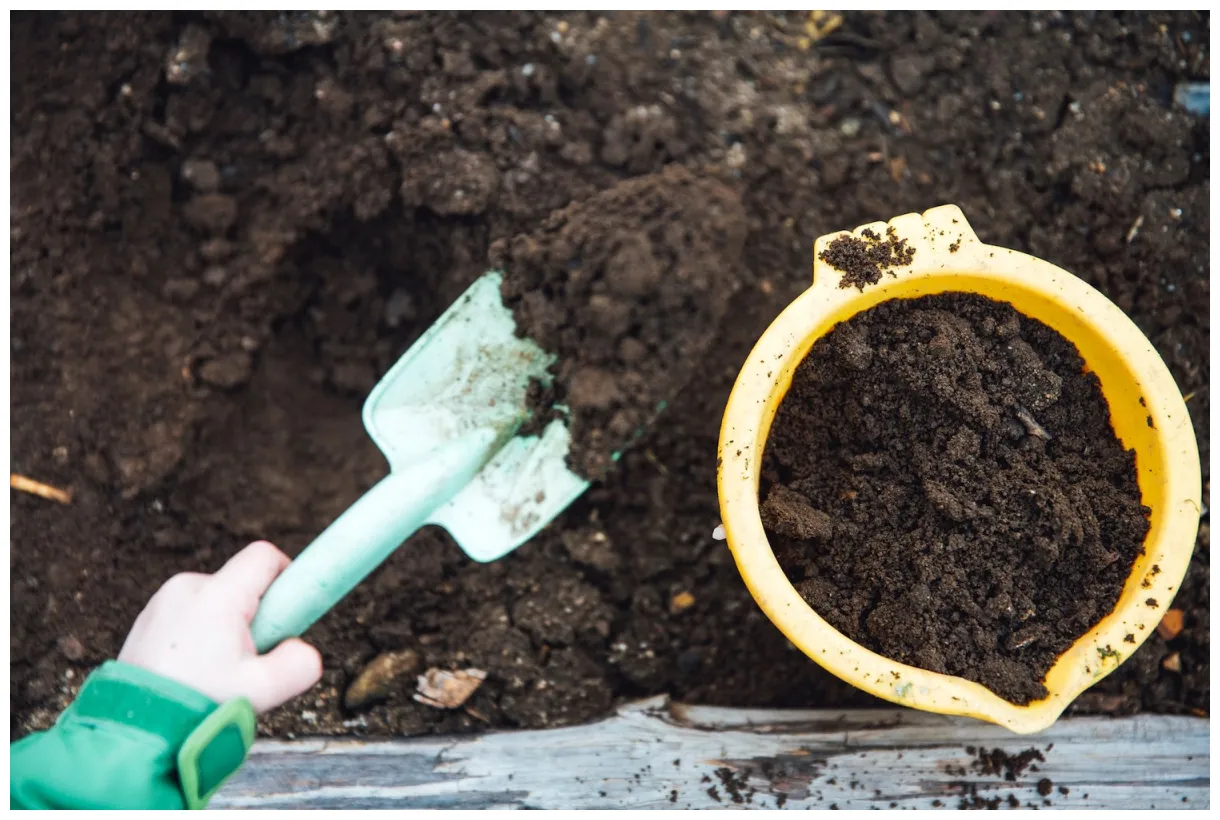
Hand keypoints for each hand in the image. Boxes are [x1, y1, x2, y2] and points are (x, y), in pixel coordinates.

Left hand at [118, 541, 322, 712]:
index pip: (265, 557)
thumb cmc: (195, 707)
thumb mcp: (263, 691)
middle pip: (242, 583)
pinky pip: (191, 614)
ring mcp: (163, 602)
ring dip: (227, 629)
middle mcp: (187, 588)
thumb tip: (302, 649)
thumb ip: (300, 664)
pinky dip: (201, 636)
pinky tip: (194, 672)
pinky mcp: (148, 619)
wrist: (134, 730)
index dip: (288, 576)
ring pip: (217, 601)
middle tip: (249, 660)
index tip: (290, 612)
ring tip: (216, 672)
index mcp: (217, 596)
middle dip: (256, 616)